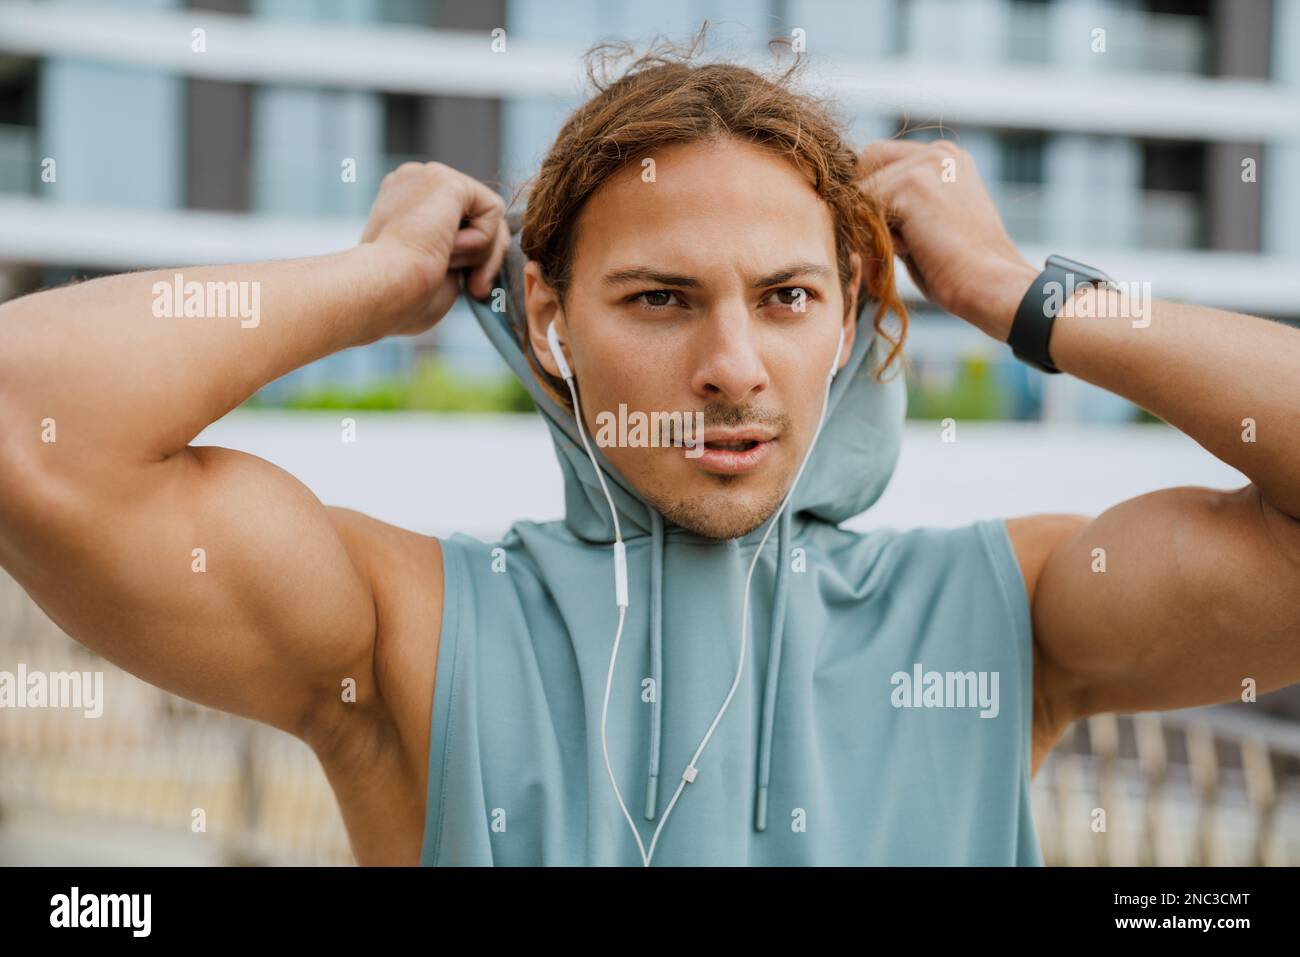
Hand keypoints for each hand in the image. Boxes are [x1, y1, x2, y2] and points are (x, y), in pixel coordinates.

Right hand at [359, 161, 508, 336]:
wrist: (386, 287)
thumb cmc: (401, 298)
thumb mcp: (431, 274)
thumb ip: (453, 259)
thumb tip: (484, 262)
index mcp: (399, 203)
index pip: (456, 222)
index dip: (471, 258)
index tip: (466, 289)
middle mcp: (412, 182)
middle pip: (476, 216)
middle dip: (485, 257)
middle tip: (476, 291)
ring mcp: (428, 176)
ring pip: (488, 216)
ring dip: (480, 254)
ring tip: (447, 266)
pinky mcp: (448, 180)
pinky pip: (493, 210)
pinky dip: (483, 241)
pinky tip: (449, 247)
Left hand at [858, 139, 1038, 339]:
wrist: (991, 285)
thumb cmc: (960, 269)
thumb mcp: (928, 224)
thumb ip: (900, 207)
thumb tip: (855, 207)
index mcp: (944, 158)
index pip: (879, 159)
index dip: (871, 196)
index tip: (888, 234)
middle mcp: (936, 152)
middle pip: (865, 167)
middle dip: (865, 205)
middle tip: (892, 244)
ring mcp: (925, 164)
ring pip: (861, 192)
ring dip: (871, 228)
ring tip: (908, 251)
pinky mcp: (912, 183)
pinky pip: (863, 210)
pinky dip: (875, 238)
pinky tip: (910, 251)